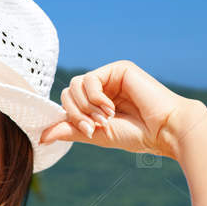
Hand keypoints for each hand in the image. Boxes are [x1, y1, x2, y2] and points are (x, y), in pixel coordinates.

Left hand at [38, 61, 206, 159]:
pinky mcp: (119, 68)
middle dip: (76, 113)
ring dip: (85, 107)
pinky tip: (111, 108)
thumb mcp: (96, 134)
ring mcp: (111, 76)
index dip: (70, 118)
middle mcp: (102, 86)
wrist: (165, 130)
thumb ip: (70, 130)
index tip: (88, 132)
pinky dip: (95, 97)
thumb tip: (41, 136)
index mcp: (97, 101)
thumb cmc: (136, 135)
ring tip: (106, 119)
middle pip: (67, 93)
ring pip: (75, 85)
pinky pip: (90, 79)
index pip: (67, 103)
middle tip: (94, 127)